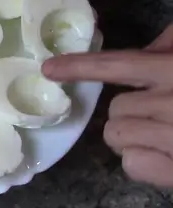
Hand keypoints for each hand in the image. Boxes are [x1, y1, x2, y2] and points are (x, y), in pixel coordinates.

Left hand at [43, 24, 172, 187]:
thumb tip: (148, 45)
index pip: (116, 65)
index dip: (79, 66)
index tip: (49, 69)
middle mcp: (172, 104)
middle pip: (116, 110)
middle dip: (132, 112)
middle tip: (161, 113)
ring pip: (117, 136)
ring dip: (134, 136)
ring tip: (167, 134)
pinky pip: (133, 165)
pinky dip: (144, 161)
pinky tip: (166, 155)